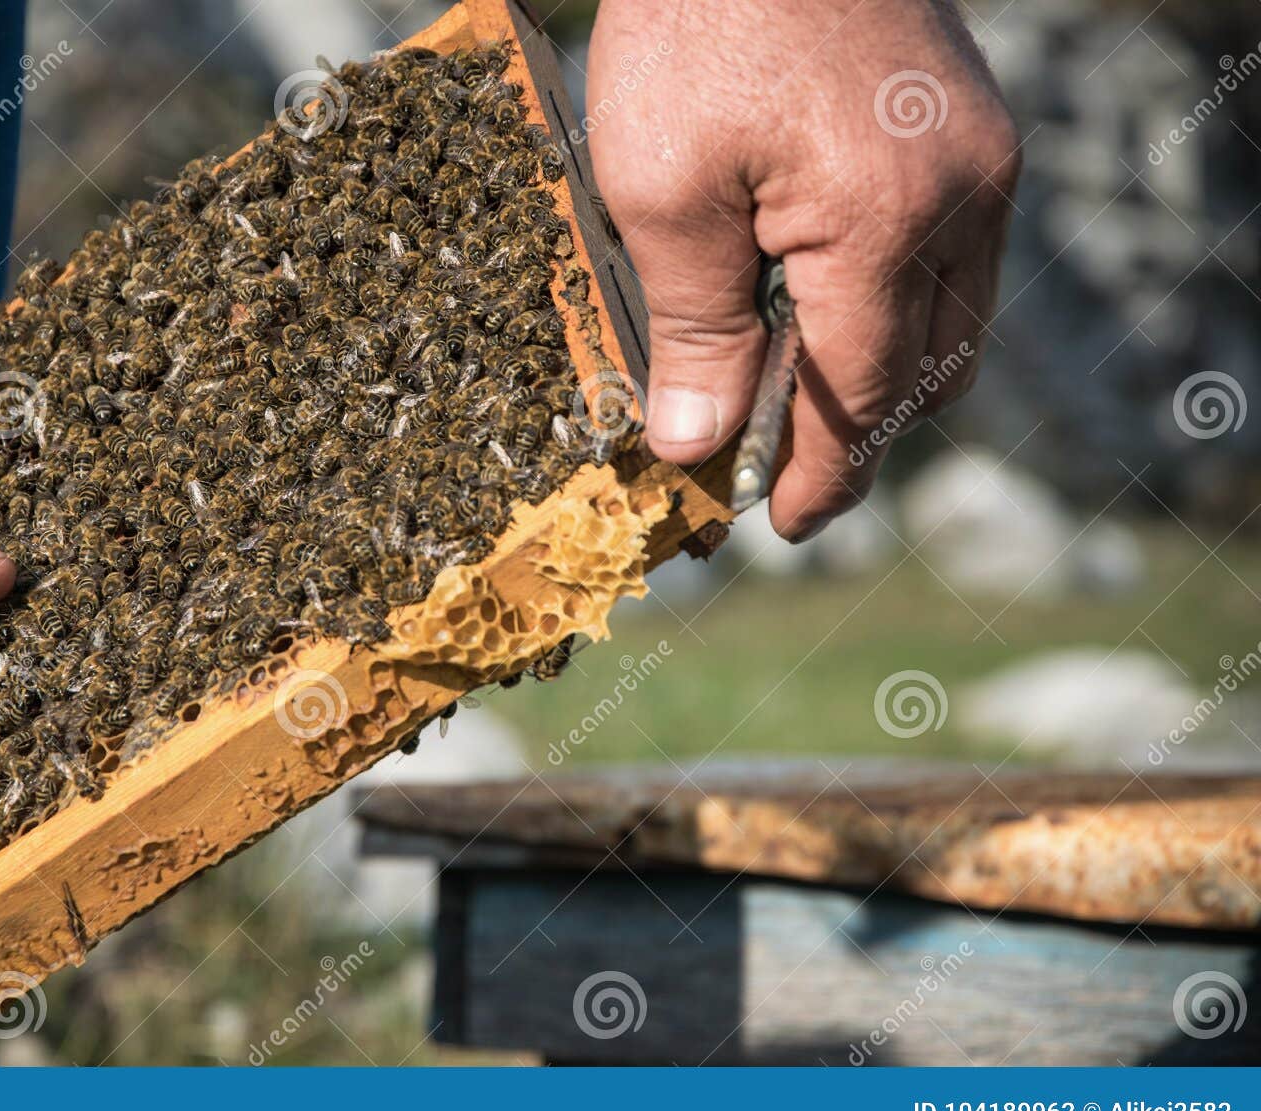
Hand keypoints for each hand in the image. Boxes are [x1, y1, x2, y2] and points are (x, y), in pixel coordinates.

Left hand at [587, 0, 1019, 539]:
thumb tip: (697, 445)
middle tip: (784, 475)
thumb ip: (691, 329)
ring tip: (799, 401)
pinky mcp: (970, 129)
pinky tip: (827, 308)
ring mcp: (980, 158)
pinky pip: (957, 256)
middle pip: (929, 371)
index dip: (823, 475)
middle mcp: (962, 197)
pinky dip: (900, 306)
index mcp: (886, 224)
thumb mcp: (661, 191)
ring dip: (885, 376)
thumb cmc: (695, 27)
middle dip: (860, 437)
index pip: (863, 398)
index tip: (782, 527)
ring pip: (956, 319)